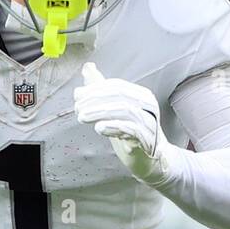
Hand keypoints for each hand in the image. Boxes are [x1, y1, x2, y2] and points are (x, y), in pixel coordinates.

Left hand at [74, 62, 170, 184]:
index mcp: (141, 96)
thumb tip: (88, 67)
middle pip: (119, 96)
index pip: (116, 86)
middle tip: (78, 108)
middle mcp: (147, 106)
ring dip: (100, 112)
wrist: (152, 160)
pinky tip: (99, 128)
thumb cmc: (132, 134)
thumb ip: (102, 90)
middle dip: (95, 100)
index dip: (95, 89)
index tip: (77, 96)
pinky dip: (114, 127)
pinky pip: (132, 129)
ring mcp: (149, 122)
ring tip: (82, 117)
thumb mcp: (114, 110)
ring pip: (124, 111)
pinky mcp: (147, 140)